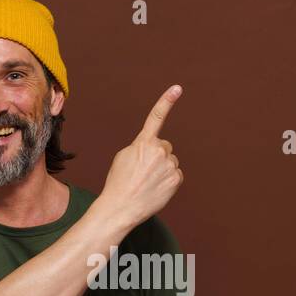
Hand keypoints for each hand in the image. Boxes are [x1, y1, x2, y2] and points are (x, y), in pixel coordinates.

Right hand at [101, 85, 183, 230]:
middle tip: (143, 171)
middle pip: (165, 146)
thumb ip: (140, 147)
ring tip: (148, 182)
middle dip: (157, 155)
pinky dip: (168, 180)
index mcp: (144, 142)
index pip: (156, 117)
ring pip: (170, 161)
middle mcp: (159, 151)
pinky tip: (156, 188)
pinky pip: (175, 174)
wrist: (121, 207)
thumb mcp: (123, 157)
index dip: (166, 101)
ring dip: (162, 169)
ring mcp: (170, 165)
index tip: (177, 88)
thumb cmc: (119, 182)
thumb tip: (153, 148)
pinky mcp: (177, 179)